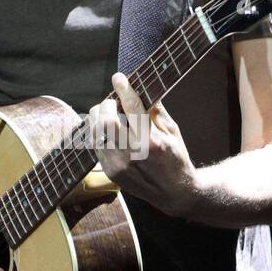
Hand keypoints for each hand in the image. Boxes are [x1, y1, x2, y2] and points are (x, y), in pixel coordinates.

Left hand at [86, 72, 199, 217]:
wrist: (173, 192)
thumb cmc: (176, 158)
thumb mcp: (173, 130)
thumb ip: (154, 109)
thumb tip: (139, 88)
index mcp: (152, 141)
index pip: (132, 108)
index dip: (123, 89)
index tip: (119, 78)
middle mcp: (132, 154)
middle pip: (105, 120)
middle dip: (106, 105)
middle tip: (114, 103)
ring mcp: (119, 165)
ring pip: (96, 132)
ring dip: (100, 118)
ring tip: (111, 116)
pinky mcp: (110, 172)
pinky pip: (96, 144)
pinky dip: (100, 133)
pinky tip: (110, 131)